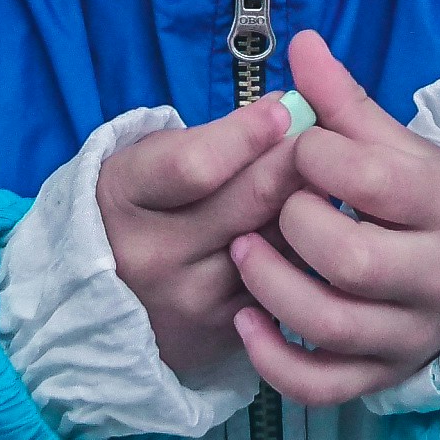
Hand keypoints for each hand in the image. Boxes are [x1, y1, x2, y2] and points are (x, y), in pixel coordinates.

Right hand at [99, 95, 302, 375]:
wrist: (110, 290)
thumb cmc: (143, 202)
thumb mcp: (153, 157)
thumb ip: (214, 136)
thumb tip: (289, 109)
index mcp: (124, 194)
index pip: (194, 165)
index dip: (246, 135)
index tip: (284, 109)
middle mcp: (153, 254)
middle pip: (249, 201)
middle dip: (297, 161)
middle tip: (329, 136)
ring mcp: (190, 298)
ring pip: (279, 241)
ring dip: (309, 207)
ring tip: (324, 180)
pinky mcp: (224, 330)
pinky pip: (284, 280)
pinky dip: (303, 251)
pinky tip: (314, 232)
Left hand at [227, 31, 439, 404]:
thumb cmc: (427, 201)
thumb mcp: (398, 147)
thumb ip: (345, 101)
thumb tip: (303, 44)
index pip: (372, 182)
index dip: (318, 159)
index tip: (303, 151)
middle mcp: (437, 278)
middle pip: (350, 261)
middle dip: (294, 226)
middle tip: (273, 206)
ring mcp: (410, 334)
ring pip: (330, 326)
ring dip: (271, 288)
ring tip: (243, 251)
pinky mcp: (382, 375)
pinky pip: (322, 386)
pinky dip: (275, 362)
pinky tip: (245, 322)